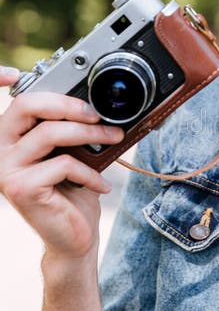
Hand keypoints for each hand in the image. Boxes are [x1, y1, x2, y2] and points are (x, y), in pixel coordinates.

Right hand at [0, 76, 123, 264]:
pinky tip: (102, 184)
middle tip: (98, 113)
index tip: (17, 71)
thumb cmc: (73, 194)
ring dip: (91, 134)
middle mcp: (2, 150)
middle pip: (28, 106)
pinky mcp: (21, 188)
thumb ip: (74, 130)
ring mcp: (7, 169)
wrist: (73, 239)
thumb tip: (101, 104)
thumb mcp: (74, 154)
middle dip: (69, 103)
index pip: (16, 100)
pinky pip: (62, 165)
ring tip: (114, 138)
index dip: (9, 80)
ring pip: (50, 133)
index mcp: (12, 137)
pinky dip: (90, 173)